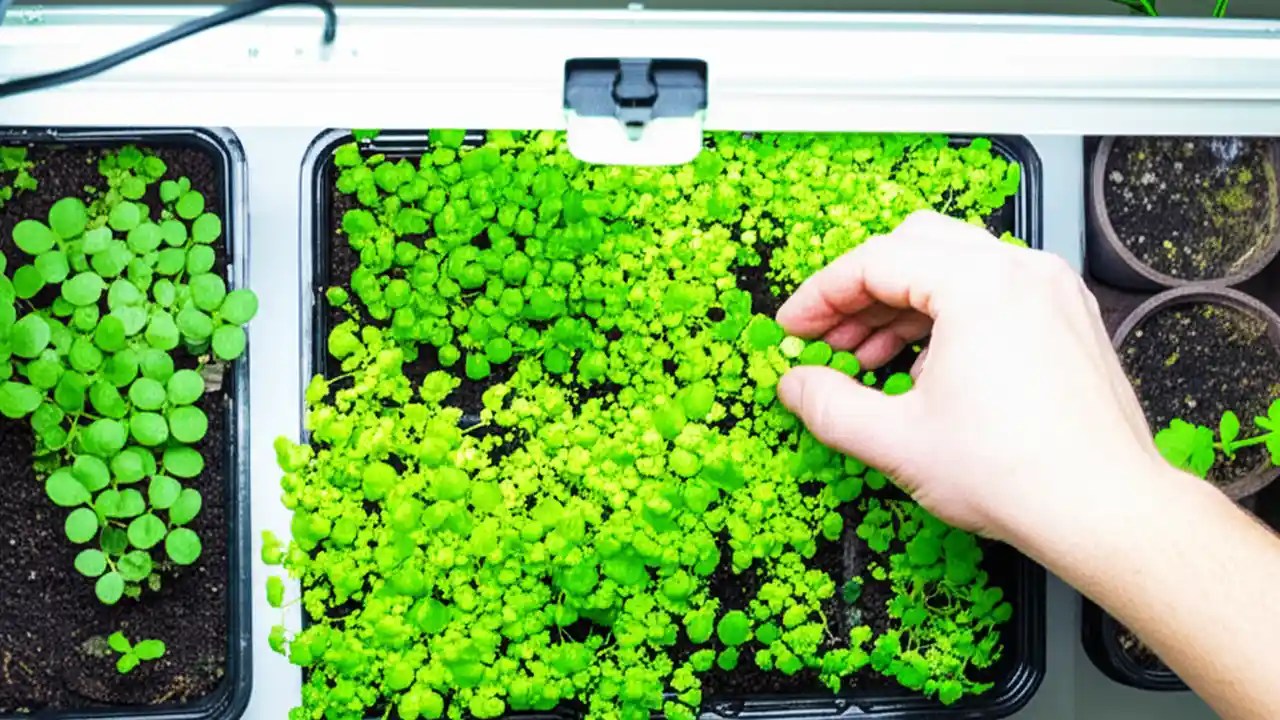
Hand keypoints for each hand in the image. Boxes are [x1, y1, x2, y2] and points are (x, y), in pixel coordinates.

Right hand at [775, 211, 1161, 541]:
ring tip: (865, 361)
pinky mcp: (1068, 319)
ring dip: (900, 306)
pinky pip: (992, 293)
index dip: (820, 295)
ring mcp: (1052, 291)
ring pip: (954, 268)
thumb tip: (794, 385)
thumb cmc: (1014, 474)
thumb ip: (828, 405)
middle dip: (860, 292)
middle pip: (914, 247)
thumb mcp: (895, 440)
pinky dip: (945, 317)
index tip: (793, 329)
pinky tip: (922, 370)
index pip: (874, 262)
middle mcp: (1021, 270)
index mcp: (978, 282)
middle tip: (827, 339)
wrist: (1106, 511)